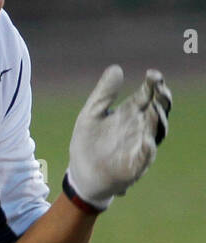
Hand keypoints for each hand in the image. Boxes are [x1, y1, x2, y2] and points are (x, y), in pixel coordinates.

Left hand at [66, 66, 170, 211]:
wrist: (80, 174)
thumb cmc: (87, 143)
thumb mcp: (91, 114)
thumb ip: (104, 93)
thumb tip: (116, 68)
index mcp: (131, 112)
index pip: (147, 94)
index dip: (153, 84)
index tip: (152, 74)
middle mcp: (139, 127)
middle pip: (158, 110)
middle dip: (161, 99)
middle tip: (160, 89)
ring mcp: (139, 146)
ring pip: (156, 131)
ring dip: (157, 120)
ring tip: (154, 108)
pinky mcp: (135, 166)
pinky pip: (145, 157)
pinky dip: (148, 148)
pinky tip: (147, 140)